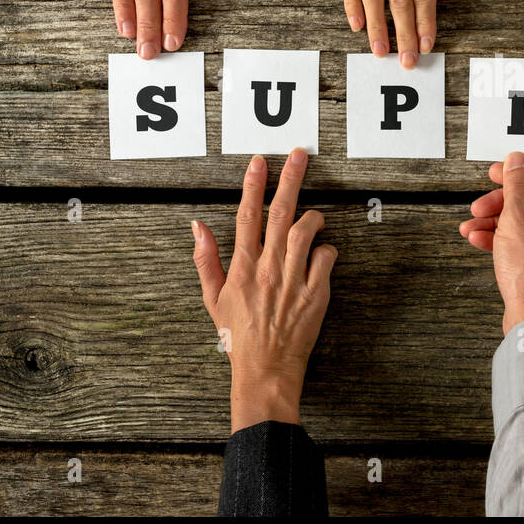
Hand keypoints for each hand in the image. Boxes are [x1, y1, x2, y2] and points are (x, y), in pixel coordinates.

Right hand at [192, 149, 335, 433]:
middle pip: (280, 214)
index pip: (247, 216)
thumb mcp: (213, 298)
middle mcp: (268, 269)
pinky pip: (327, 258)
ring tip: (314, 214)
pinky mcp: (316, 293)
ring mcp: (294, 280)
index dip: (254, 185)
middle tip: (299, 155)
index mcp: (242, 267)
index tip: (260, 161)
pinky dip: (327, 249)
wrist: (265, 369)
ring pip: (306, 232)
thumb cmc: (239, 335)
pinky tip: (322, 252)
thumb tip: (196, 226)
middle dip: (290, 180)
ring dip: (312, 216)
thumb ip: (206, 259)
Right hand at [459, 152, 523, 334]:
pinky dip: (505, 237)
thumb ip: (516, 184)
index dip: (519, 172)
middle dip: (501, 201)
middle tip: (481, 203)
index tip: (498, 173)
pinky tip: (480, 239)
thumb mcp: (516, 218)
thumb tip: (517, 160)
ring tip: (473, 224)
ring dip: (497, 220)